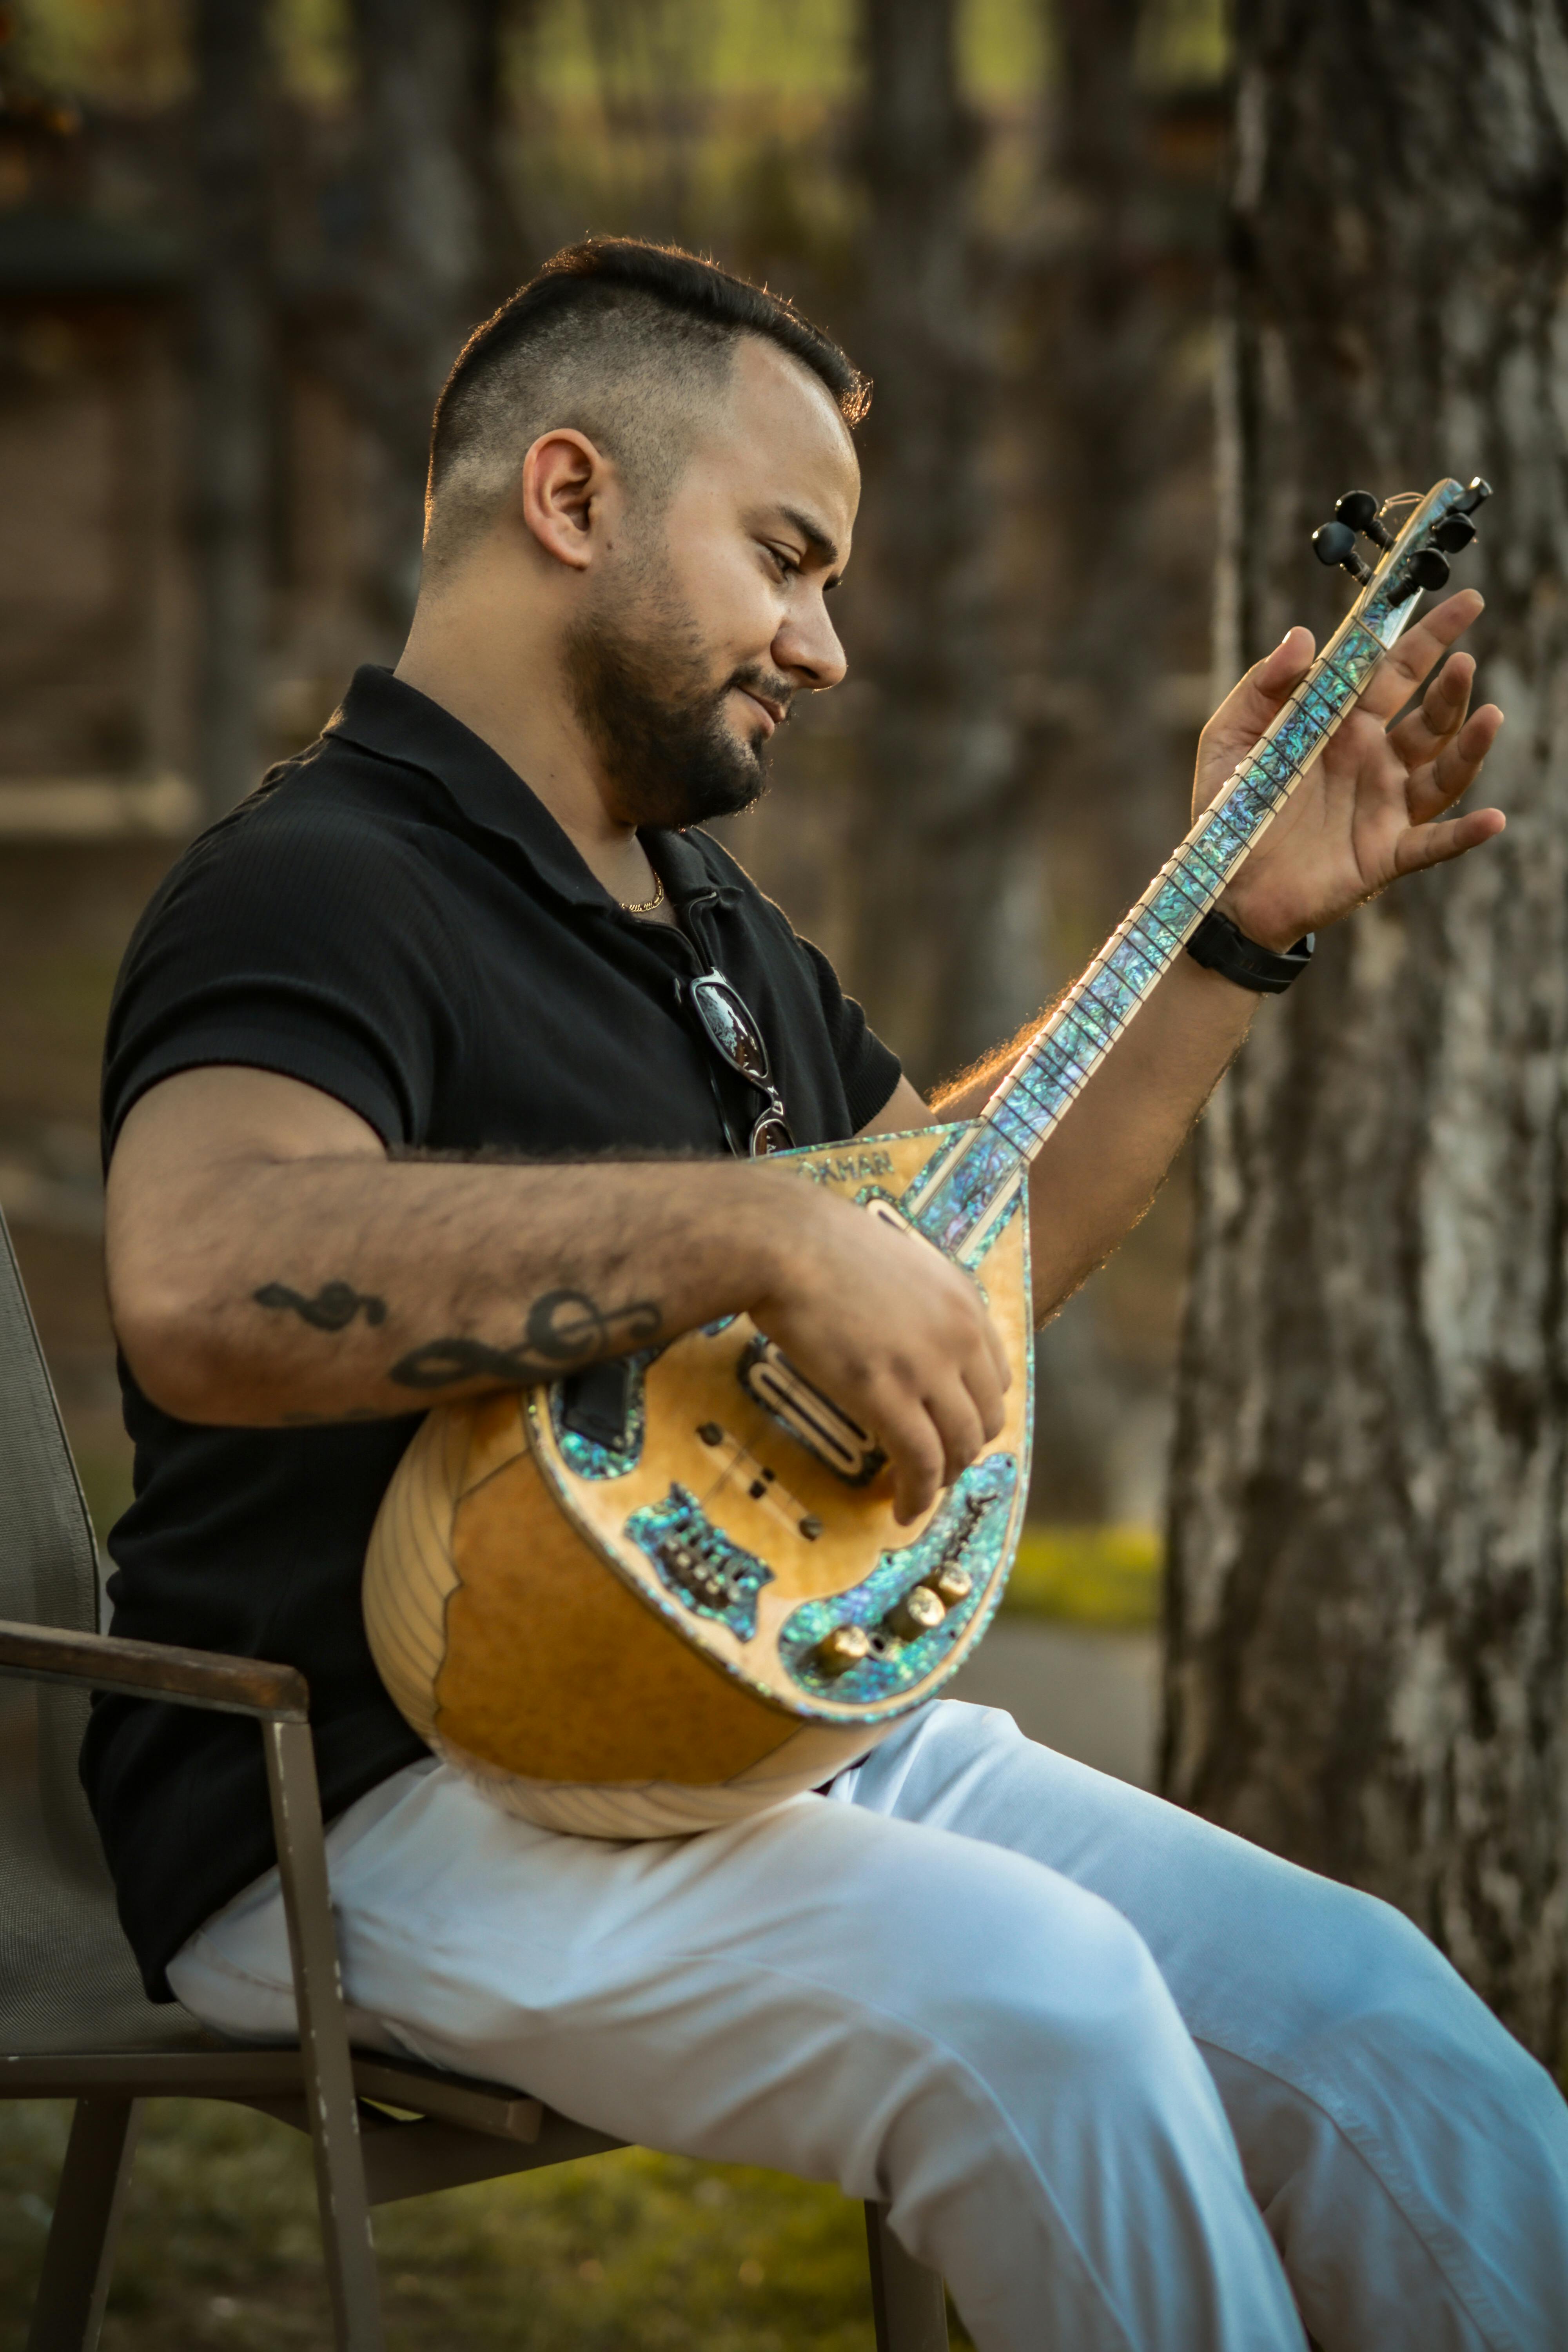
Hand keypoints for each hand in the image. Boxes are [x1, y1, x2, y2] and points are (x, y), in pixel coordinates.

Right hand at [747, 1184, 1010, 1523]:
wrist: (785, 1242)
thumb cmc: (822, 1246)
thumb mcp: (896, 1265)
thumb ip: (917, 1303)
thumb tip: (906, 1339)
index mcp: (964, 1301)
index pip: (996, 1377)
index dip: (975, 1413)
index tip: (950, 1430)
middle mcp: (960, 1336)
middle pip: (984, 1418)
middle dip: (961, 1451)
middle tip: (931, 1468)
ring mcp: (927, 1367)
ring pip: (959, 1446)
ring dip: (942, 1479)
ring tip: (915, 1493)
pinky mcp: (887, 1394)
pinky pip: (920, 1462)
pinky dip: (917, 1495)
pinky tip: (901, 1510)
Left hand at [1194, 589, 1505, 952]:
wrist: (1220, 883)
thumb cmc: (1228, 807)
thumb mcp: (1231, 736)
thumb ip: (1263, 685)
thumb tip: (1302, 635)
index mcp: (1342, 724)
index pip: (1396, 670)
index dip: (1430, 637)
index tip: (1467, 603)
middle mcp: (1374, 761)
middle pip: (1429, 717)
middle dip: (1451, 688)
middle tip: (1464, 662)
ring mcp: (1384, 807)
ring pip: (1442, 773)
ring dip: (1470, 747)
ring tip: (1490, 717)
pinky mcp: (1383, 856)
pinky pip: (1433, 844)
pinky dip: (1464, 836)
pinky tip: (1494, 821)